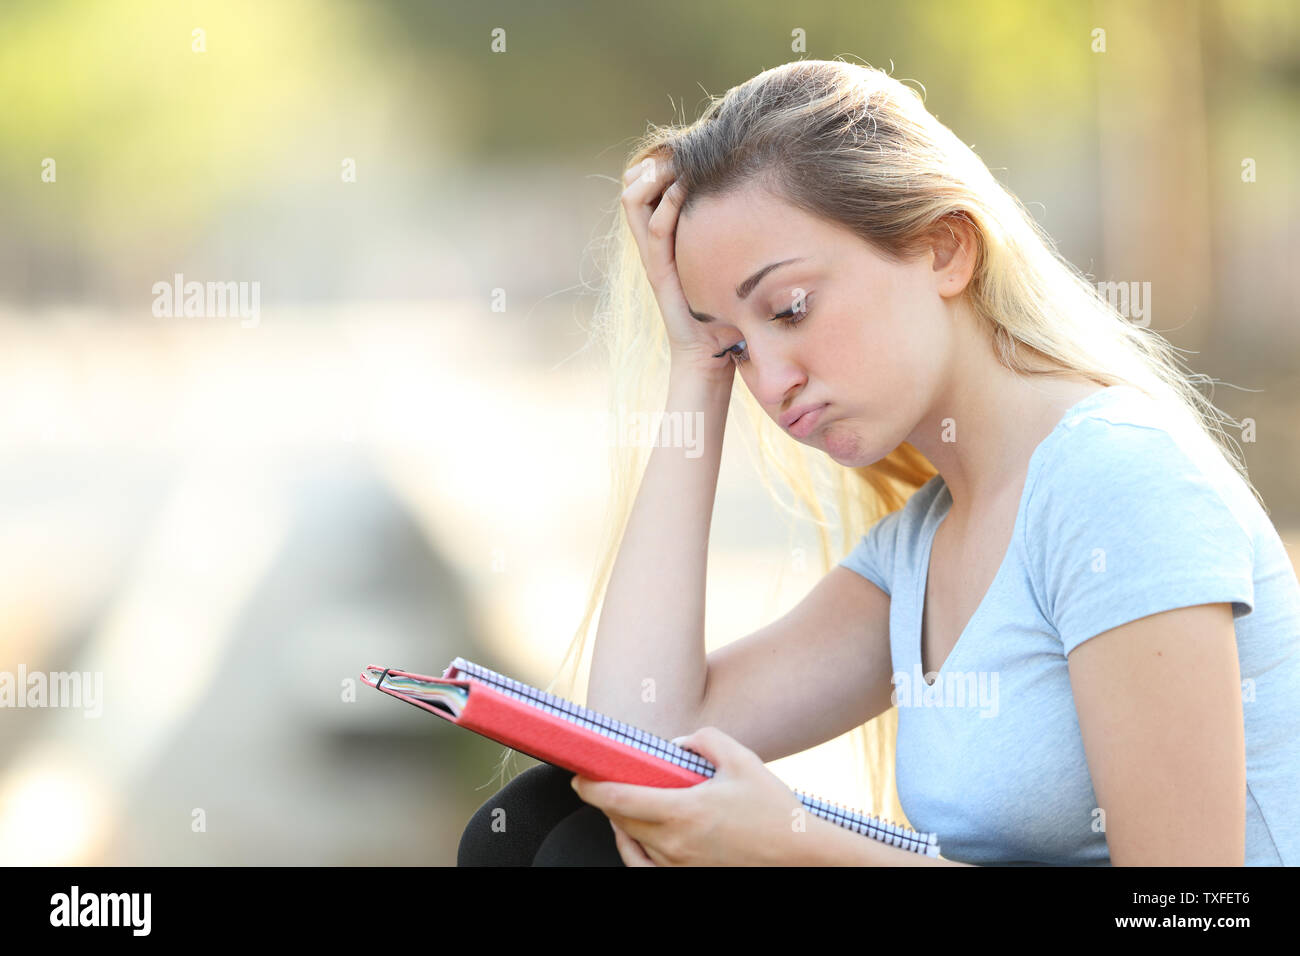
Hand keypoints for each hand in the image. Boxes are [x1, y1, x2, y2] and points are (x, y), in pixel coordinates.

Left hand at [570, 726, 806, 865]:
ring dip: (620, 819)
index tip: (579, 775)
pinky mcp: (686, 877)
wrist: (798, 853)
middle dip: (603, 799)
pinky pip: (643, 865)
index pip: (619, 799)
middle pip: (620, 819)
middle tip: (599, 779)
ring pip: (631, 841)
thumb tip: (676, 744)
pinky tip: (630, 833)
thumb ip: (704, 740)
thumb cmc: (772, 808)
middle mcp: (675, 844)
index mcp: (684, 812)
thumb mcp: (741, 759)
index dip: (591, 787)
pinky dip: (630, 847)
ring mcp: (679, 865)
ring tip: (620, 799)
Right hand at [620, 153, 735, 381]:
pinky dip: (666, 208)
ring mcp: (653, 256)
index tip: (688, 142)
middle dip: (654, 160)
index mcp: (666, 235)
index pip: (647, 184)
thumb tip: (769, 192)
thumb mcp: (730, 259)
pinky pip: (654, 232)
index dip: (660, 158)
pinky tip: (684, 190)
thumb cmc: (728, 307)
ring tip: (675, 163)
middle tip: (679, 147)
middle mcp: (653, 242)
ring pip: (633, 201)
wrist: (710, 354)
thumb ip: (733, 231)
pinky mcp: (659, 272)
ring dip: (653, 177)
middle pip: (633, 185)